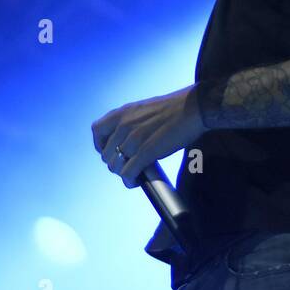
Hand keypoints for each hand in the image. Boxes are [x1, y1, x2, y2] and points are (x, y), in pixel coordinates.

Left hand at [91, 85, 207, 187]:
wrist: (193, 107)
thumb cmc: (173, 108)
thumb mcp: (143, 108)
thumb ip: (131, 122)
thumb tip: (127, 140)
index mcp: (122, 112)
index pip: (97, 130)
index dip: (101, 144)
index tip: (109, 150)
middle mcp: (124, 125)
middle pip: (105, 153)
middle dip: (114, 162)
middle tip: (127, 165)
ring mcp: (134, 139)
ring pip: (115, 165)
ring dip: (122, 173)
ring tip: (132, 174)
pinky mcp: (146, 152)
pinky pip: (128, 172)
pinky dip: (130, 180)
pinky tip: (135, 181)